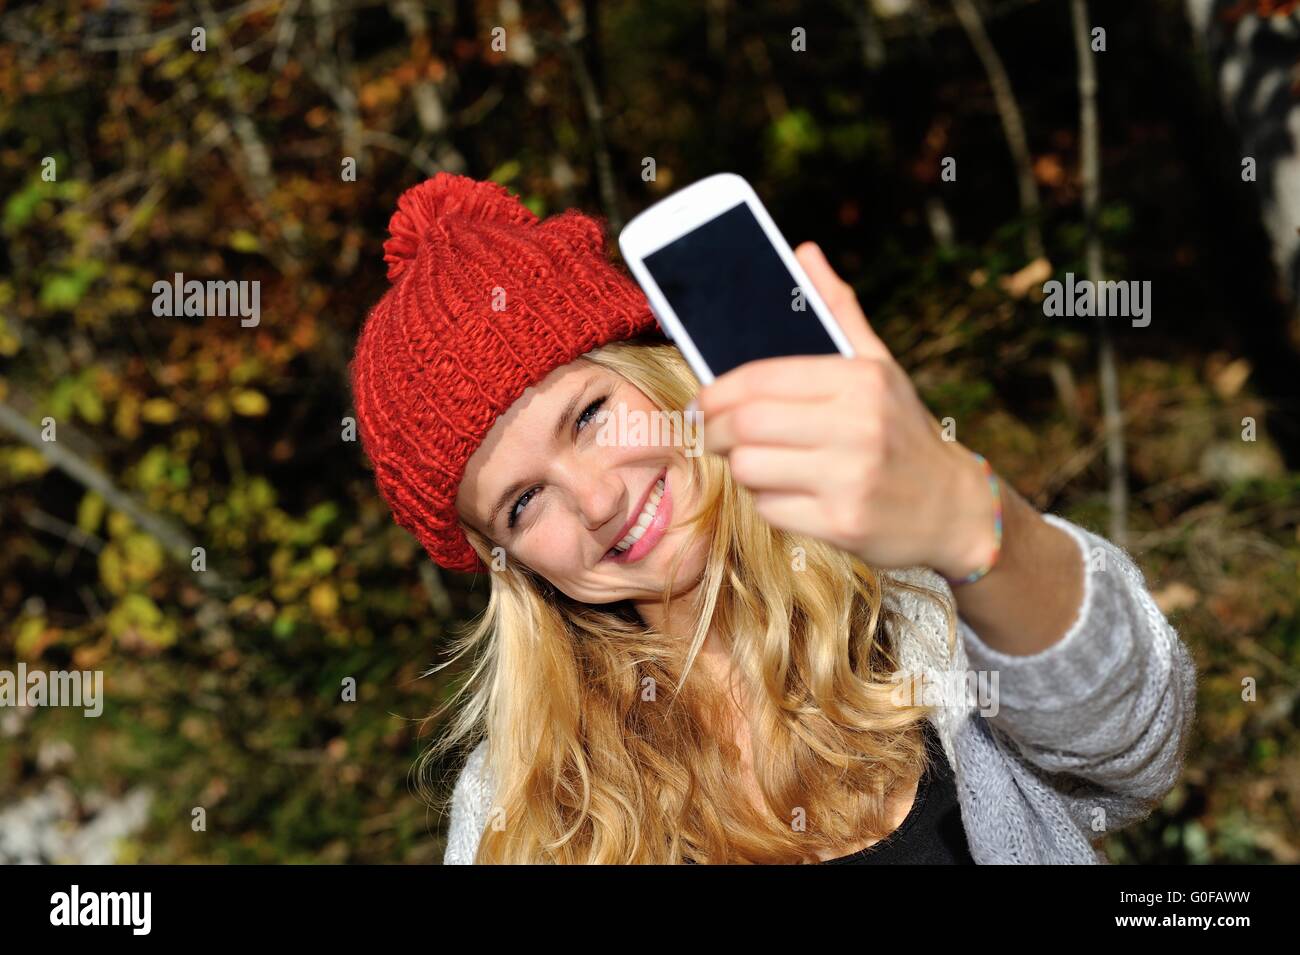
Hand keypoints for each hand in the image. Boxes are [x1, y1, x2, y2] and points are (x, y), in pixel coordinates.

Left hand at [693, 241, 997, 579]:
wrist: (952, 507)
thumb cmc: (902, 431)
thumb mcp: (879, 366)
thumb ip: (838, 310)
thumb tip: (804, 252)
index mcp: (859, 380)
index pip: (759, 379)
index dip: (716, 391)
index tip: (702, 402)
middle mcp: (858, 426)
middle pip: (745, 425)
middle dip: (714, 430)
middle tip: (711, 433)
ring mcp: (851, 478)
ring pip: (750, 468)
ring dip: (740, 467)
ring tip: (755, 461)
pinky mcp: (843, 524)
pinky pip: (770, 508)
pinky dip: (766, 501)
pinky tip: (788, 492)